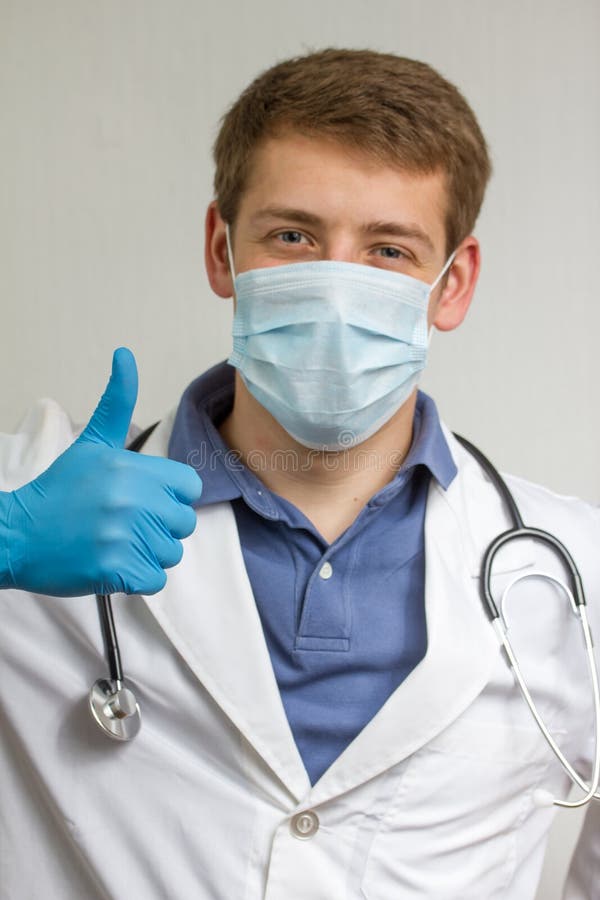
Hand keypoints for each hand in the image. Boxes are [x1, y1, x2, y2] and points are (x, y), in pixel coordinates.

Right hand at [0, 348, 201, 595]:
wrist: (17, 534)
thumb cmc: (59, 491)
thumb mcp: (92, 442)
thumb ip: (116, 402)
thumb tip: (125, 353)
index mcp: (132, 468)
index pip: (189, 488)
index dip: (169, 496)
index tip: (142, 499)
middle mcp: (132, 500)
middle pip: (183, 523)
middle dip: (158, 526)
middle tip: (121, 522)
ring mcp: (124, 537)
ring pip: (170, 553)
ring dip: (146, 553)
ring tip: (113, 541)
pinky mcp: (116, 571)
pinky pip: (154, 580)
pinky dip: (136, 578)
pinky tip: (111, 563)